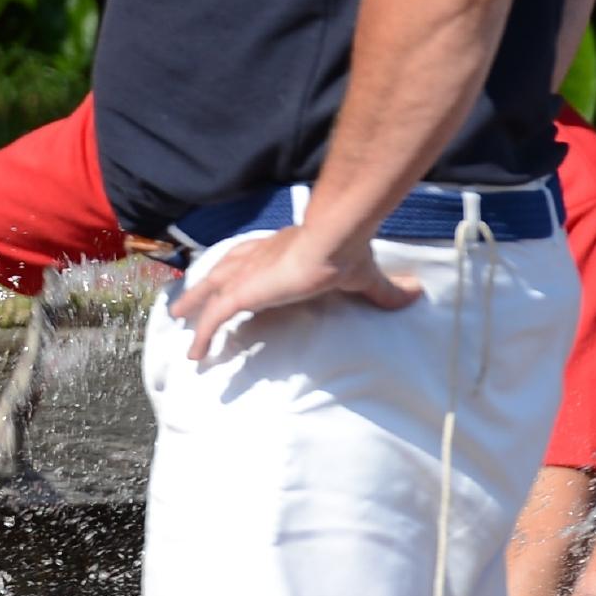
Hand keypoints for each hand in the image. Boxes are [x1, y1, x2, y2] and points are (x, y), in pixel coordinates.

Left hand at [175, 229, 421, 360]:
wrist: (333, 241)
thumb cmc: (345, 252)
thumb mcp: (363, 275)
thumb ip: (384, 289)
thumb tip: (416, 293)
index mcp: (280, 250)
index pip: (253, 257)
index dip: (242, 268)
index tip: (233, 280)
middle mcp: (256, 258)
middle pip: (222, 271)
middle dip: (205, 286)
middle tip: (187, 302)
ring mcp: (245, 274)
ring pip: (209, 292)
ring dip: (193, 306)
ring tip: (179, 322)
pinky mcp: (241, 292)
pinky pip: (214, 319)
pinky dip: (203, 336)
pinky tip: (195, 354)